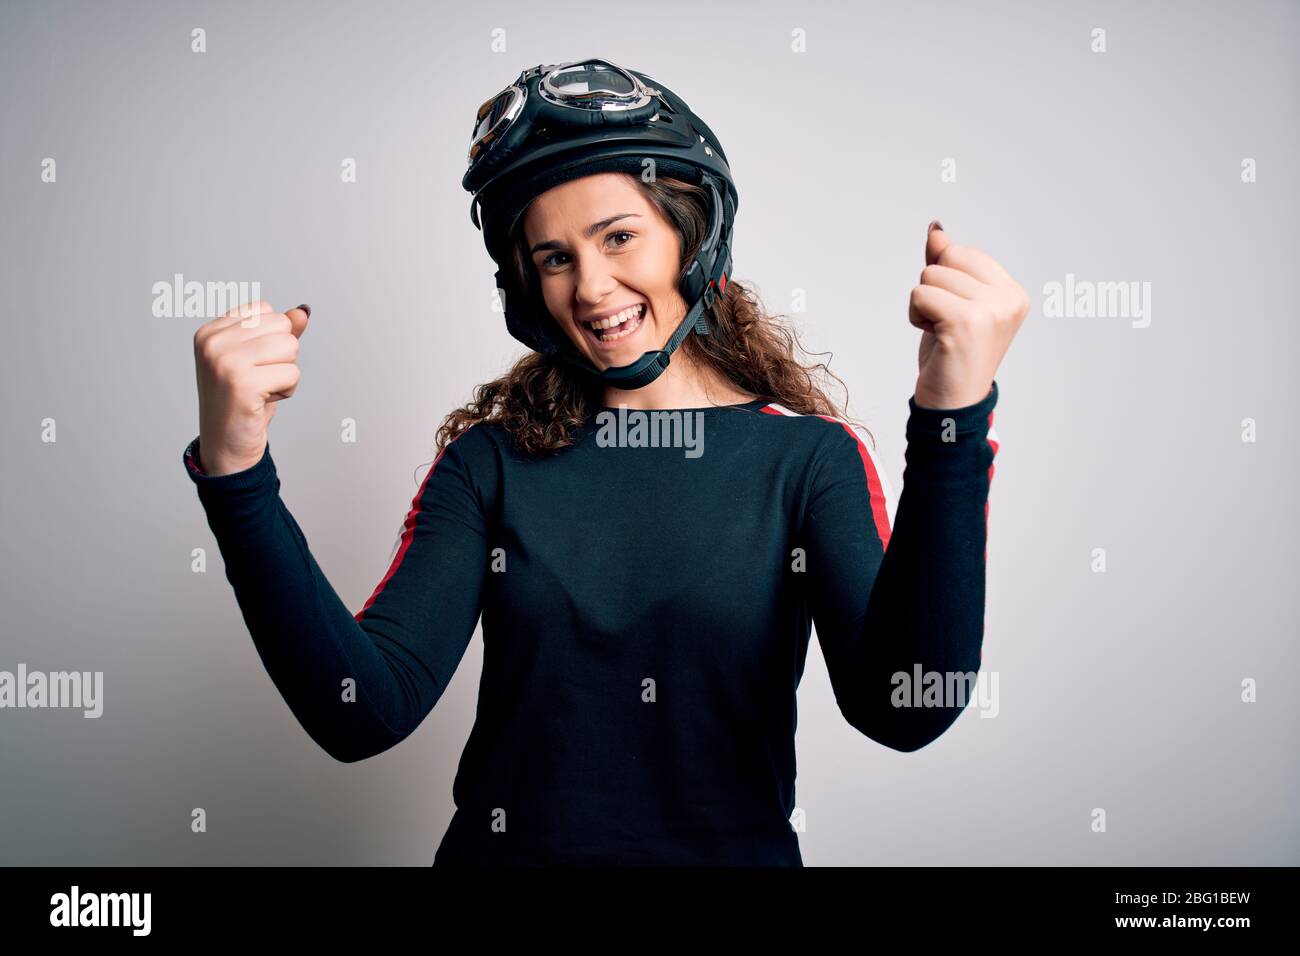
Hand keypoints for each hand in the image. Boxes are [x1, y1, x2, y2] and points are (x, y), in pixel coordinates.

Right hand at [193, 300, 310, 474]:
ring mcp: (224, 361)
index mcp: (210, 332)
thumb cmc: (243, 402)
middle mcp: (212, 343)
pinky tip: (264, 401)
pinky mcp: (242, 382)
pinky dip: (287, 390)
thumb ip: (278, 333)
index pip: (265, 310)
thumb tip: (303, 312)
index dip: (270, 340)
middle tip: (258, 381)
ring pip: (290, 346)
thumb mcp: (259, 360)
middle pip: (281, 326)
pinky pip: (293, 373)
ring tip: (262, 390)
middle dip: (281, 356)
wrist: (227, 446)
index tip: (250, 366)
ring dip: (286, 372)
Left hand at [908, 222, 1028, 408]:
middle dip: (933, 288)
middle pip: (947, 258)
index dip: (945, 279)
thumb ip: (946, 265)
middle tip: (945, 323)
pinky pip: (920, 295)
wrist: (951, 404)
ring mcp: (990, 311)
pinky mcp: (965, 323)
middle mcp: (1008, 300)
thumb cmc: (951, 355)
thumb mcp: (950, 302)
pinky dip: (916, 315)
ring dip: (923, 304)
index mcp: (1013, 293)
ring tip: (940, 332)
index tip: (956, 314)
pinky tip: (933, 337)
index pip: (963, 252)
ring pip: (930, 276)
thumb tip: (936, 230)